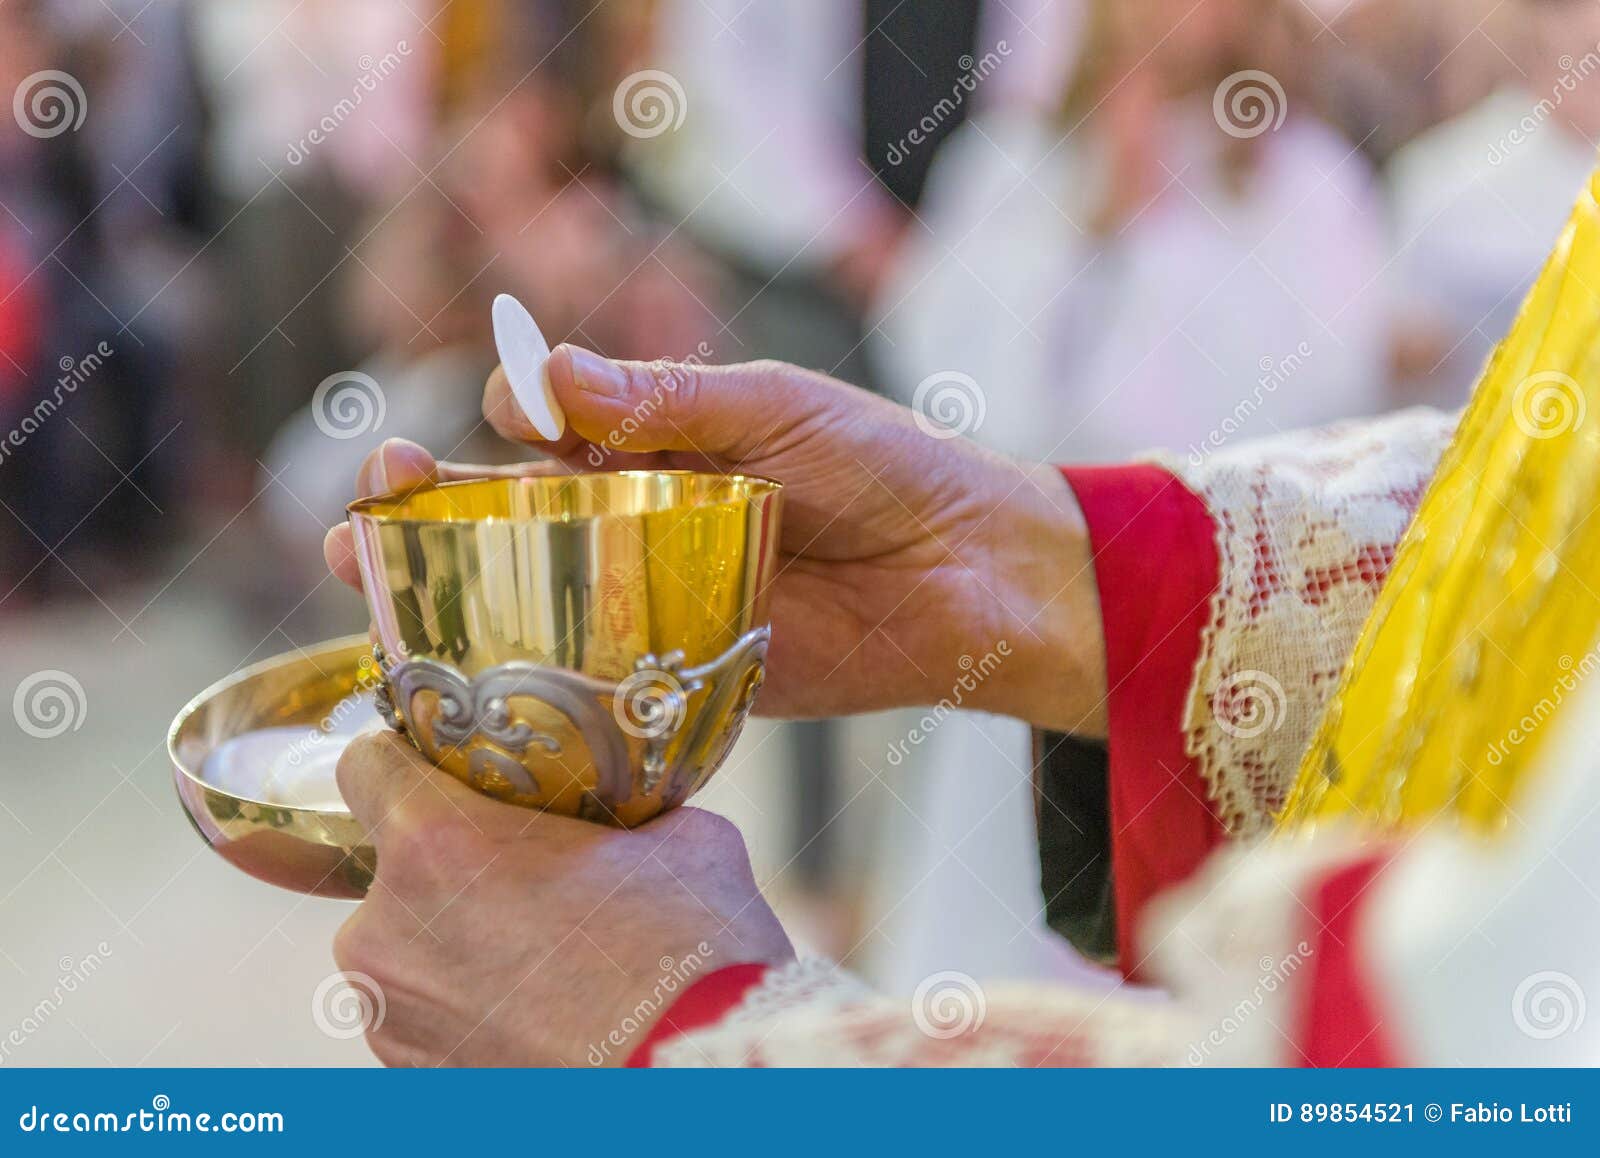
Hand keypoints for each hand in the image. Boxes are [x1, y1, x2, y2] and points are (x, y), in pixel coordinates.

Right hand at [324, 347, 1106, 733]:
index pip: (538, 431)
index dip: (488, 427)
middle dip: (426, 518)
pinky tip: (467, 684)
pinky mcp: (681, 675)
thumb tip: (547, 378)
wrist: (971, 571)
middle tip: (366, 517)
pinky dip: (530, 681)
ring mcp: (652, 603)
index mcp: (648, 444)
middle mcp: (634, 524)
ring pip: (531, 603)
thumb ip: (666, 402)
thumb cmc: (881, 464)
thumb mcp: (776, 408)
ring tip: (372, 589)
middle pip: (506, 522)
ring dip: (448, 600)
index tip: (463, 429)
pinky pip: (596, 680)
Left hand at [331, 731, 792, 1066]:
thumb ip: (625, 813)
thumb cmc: (690, 961)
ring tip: (551, 961)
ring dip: (462, 943)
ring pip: (411, 947)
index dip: (407, 759)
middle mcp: (386, 930)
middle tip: (539, 880)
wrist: (699, 1083)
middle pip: (396, 867)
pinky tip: (546, 1013)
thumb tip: (637, 812)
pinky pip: (429, 1016)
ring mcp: (391, 1015)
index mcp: (435, 843)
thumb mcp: (681, 839)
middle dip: (457, 868)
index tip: (446, 770)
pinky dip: (473, 1009)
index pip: (367, 766)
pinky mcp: (411, 1079)